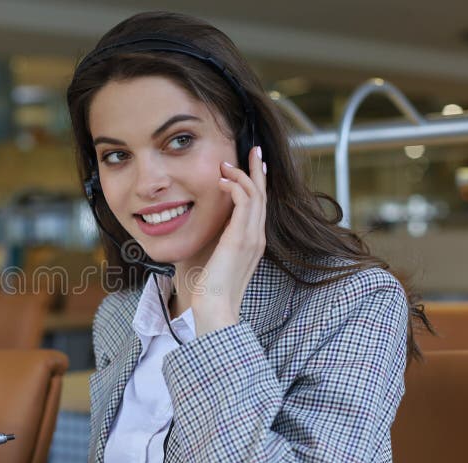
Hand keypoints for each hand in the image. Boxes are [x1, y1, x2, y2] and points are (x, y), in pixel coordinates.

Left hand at [191, 146, 266, 334]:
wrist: (215, 308)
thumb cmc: (209, 288)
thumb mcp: (213, 257)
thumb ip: (215, 239)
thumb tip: (204, 225)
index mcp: (253, 242)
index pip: (259, 206)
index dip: (257, 184)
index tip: (252, 166)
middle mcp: (257, 238)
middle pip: (263, 195)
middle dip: (257, 171)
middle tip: (252, 150)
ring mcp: (251, 238)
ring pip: (255, 195)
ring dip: (242, 175)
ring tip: (227, 164)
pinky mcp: (240, 239)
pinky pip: (244, 203)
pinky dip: (235, 187)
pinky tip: (222, 181)